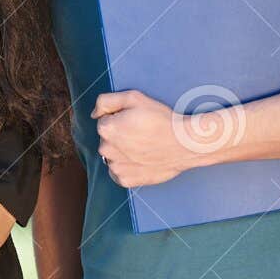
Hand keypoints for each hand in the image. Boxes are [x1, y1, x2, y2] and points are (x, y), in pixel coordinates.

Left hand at [92, 90, 212, 187]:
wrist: (185, 144)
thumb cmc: (161, 120)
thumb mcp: (134, 98)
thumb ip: (106, 101)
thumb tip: (94, 113)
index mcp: (106, 129)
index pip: (104, 121)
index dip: (120, 118)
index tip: (135, 121)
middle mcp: (106, 150)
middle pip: (107, 139)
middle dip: (119, 136)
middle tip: (141, 134)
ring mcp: (115, 167)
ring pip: (112, 156)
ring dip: (122, 152)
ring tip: (143, 147)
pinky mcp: (125, 180)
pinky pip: (119, 172)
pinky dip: (127, 167)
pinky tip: (141, 160)